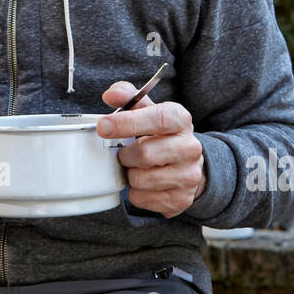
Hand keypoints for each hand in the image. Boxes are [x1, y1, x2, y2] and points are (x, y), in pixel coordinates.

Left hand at [96, 82, 204, 217]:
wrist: (189, 164)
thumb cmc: (161, 134)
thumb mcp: (149, 111)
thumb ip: (129, 98)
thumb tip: (111, 94)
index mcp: (181, 120)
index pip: (158, 119)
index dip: (127, 122)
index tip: (103, 126)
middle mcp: (190, 148)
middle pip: (144, 153)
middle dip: (125, 154)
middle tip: (124, 152)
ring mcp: (188, 176)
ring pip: (140, 179)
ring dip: (129, 174)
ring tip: (136, 167)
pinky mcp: (181, 199)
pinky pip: (141, 198)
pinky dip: (135, 191)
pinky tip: (144, 182)